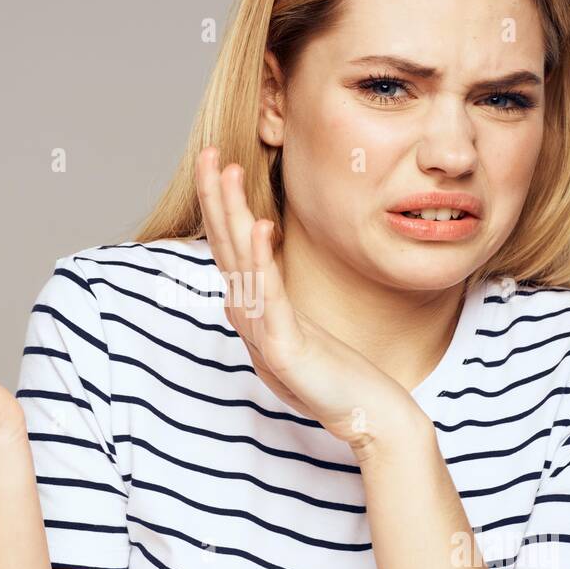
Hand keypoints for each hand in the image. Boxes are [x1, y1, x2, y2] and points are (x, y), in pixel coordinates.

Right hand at [194, 147, 427, 457]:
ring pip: (239, 261)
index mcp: (254, 307)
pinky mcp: (281, 346)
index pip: (230, 246)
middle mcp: (250, 315)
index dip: (220, 204)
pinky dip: (261, 258)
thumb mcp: (295, 333)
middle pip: (226, 245)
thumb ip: (271, 304)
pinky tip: (261, 225)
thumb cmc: (333, 376)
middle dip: (215, 197)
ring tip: (227, 172)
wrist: (362, 415)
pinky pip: (268, 295)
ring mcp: (262, 330)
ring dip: (232, 213)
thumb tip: (253, 279)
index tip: (216, 163)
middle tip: (207, 153)